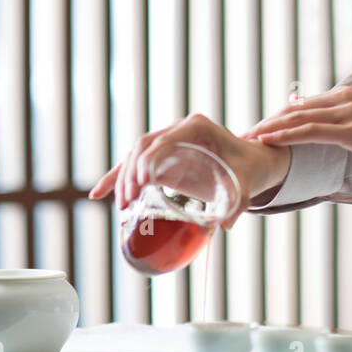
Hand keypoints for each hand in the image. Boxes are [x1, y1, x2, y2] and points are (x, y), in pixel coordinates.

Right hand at [88, 113, 291, 227]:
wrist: (252, 163)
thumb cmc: (249, 169)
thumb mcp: (246, 184)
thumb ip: (238, 202)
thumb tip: (225, 224)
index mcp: (196, 127)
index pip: (165, 138)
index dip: (150, 157)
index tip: (142, 179)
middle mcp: (179, 130)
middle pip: (144, 146)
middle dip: (132, 171)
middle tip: (128, 199)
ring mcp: (169, 142)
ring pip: (136, 155)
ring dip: (123, 178)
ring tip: (121, 204)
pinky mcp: (163, 157)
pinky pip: (136, 165)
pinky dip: (119, 178)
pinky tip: (99, 194)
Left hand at [241, 86, 351, 181]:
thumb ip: (345, 124)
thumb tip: (326, 126)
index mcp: (348, 97)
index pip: (303, 106)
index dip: (277, 118)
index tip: (256, 130)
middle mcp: (346, 99)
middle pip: (295, 109)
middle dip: (266, 121)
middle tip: (242, 134)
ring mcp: (350, 113)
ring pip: (299, 118)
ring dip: (269, 128)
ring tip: (247, 138)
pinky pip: (311, 131)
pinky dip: (286, 135)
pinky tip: (268, 140)